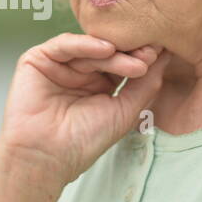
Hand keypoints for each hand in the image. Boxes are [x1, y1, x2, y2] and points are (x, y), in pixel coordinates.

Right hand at [0, 32, 170, 187]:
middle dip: (132, 53)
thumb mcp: (124, 111)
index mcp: (98, 85)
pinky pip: (64, 45)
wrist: (45, 157)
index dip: (141, 59)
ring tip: (137, 62)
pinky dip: (85, 44)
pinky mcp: (37, 60)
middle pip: (108, 53)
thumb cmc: (81, 142)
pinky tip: (107, 50)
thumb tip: (164, 57)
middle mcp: (79, 73)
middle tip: (153, 54)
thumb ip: (145, 85)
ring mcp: (58, 65)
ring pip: (89, 48)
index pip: (122, 63)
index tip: (164, 55)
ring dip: (115, 53)